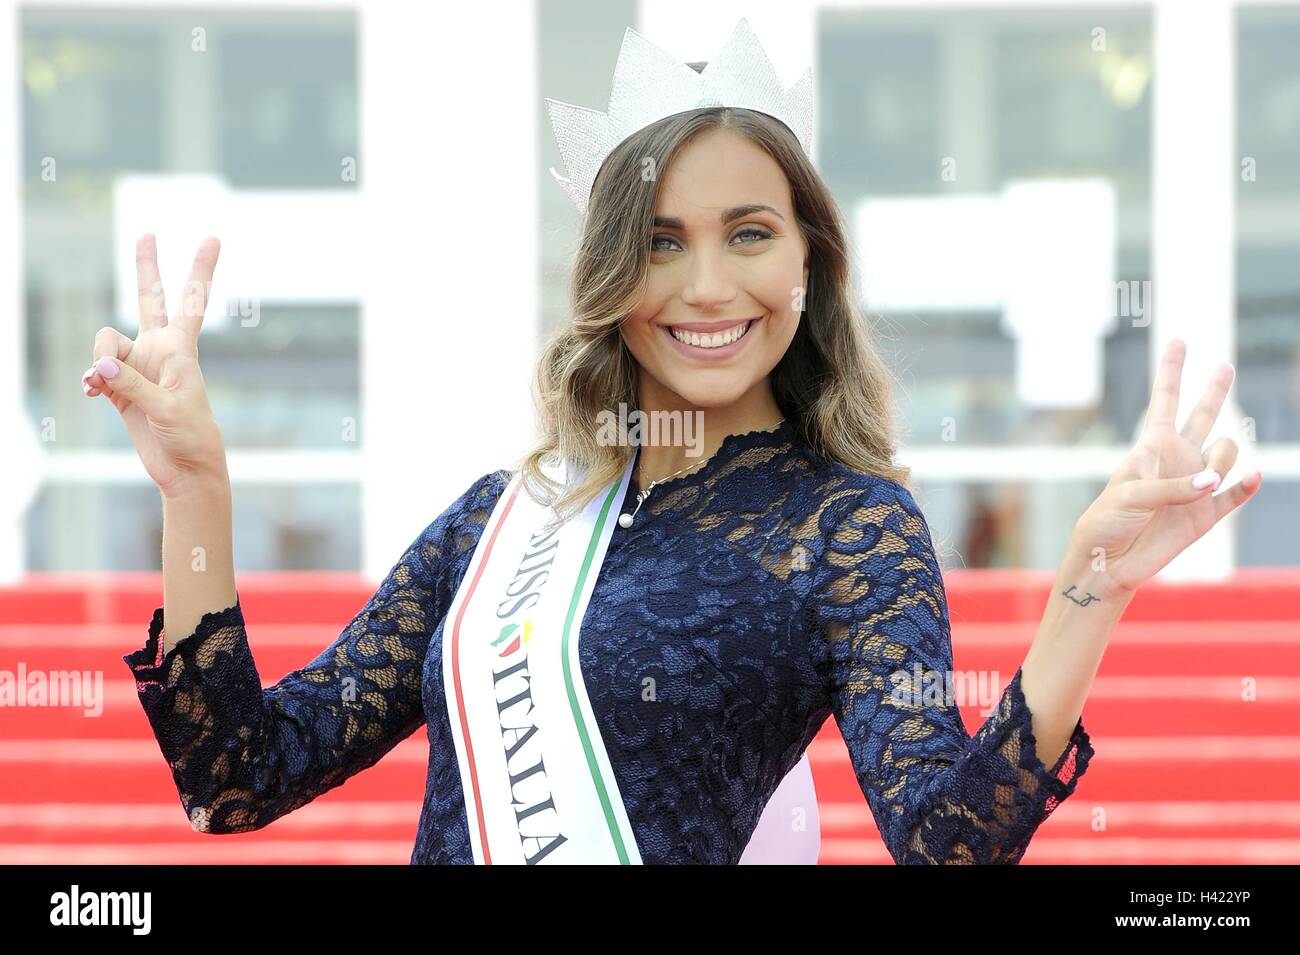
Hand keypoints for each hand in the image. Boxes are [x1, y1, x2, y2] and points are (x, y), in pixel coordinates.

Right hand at [82, 234, 228, 496]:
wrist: (186, 469)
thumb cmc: (190, 437)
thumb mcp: (167, 409)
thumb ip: (131, 384)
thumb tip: (97, 365)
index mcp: (180, 349)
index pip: (191, 300)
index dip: (201, 268)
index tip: (213, 237)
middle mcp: (159, 351)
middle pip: (149, 299)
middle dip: (146, 268)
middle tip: (147, 233)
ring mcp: (139, 368)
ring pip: (105, 343)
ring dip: (98, 362)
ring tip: (103, 387)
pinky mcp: (123, 388)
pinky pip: (96, 371)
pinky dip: (90, 379)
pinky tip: (92, 392)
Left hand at [1070, 339, 1262, 598]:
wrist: (1109, 563)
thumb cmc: (1107, 523)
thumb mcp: (1129, 496)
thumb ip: (1171, 486)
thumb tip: (1213, 482)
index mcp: (1151, 446)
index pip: (1165, 400)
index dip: (1172, 370)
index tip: (1178, 339)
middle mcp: (1177, 459)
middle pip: (1203, 415)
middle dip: (1214, 390)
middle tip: (1224, 365)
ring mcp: (1196, 485)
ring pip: (1226, 454)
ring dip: (1219, 462)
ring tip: (1199, 484)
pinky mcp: (1208, 515)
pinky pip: (1236, 494)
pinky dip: (1244, 485)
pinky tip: (1250, 477)